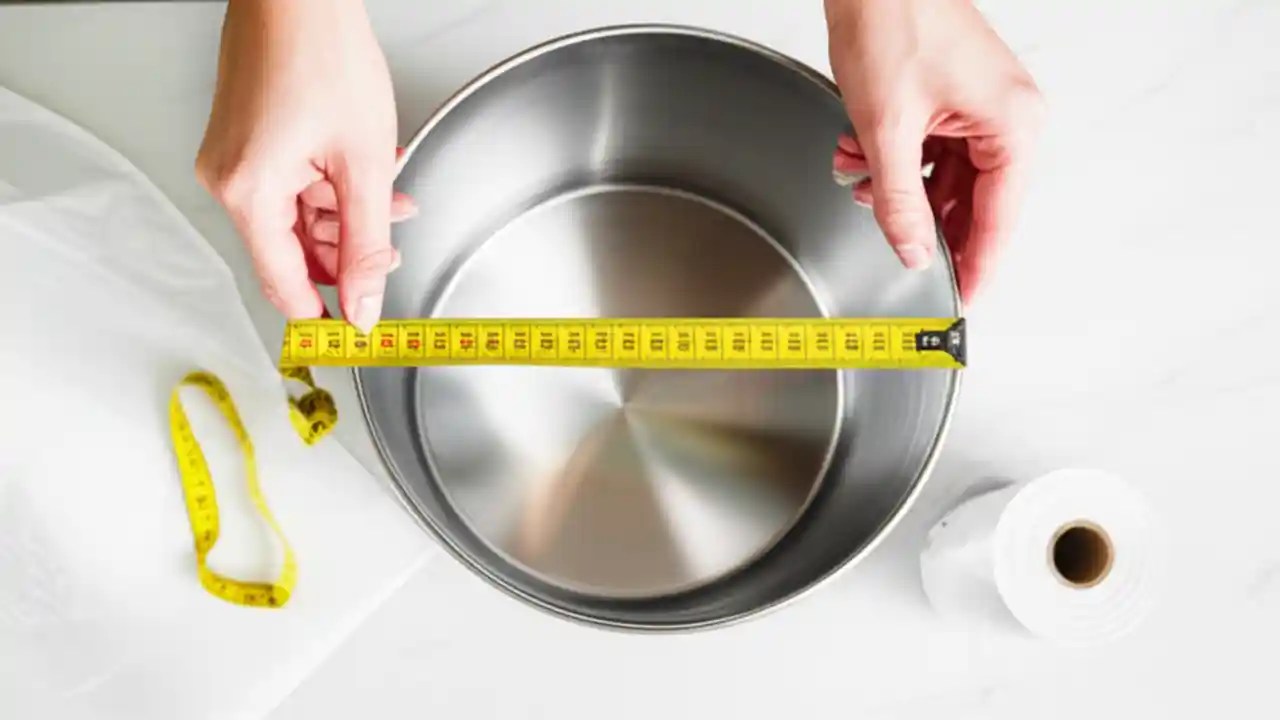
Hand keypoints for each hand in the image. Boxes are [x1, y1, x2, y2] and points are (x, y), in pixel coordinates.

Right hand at [196, 0, 413, 331]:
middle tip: (392, 251)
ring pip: (299, 217)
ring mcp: (236, 159)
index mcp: (248, 193)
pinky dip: (333, 188)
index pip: (284, 285)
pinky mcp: (248, 140)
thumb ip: (366, 244)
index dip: (325, 315)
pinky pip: (293, 186)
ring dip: (351, 216)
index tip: (356, 331)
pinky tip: (371, 173)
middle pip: (294, 252)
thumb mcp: (363, 164)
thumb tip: (363, 306)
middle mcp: (229, 179)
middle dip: (351, 254)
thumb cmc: (323, 52)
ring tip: (395, 199)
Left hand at [824, 0, 1044, 303]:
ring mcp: (984, 109)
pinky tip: (859, 155)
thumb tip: (914, 253)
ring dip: (896, 185)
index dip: (975, 267)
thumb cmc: (895, 21)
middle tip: (888, 236)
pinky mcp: (957, 99)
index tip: (959, 303)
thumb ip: (898, 202)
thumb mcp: (886, 130)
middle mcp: (1010, 119)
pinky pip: (932, 152)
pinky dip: (895, 160)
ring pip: (943, 179)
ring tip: (858, 173)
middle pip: (971, 203)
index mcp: (1014, 127)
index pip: (998, 222)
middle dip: (918, 215)